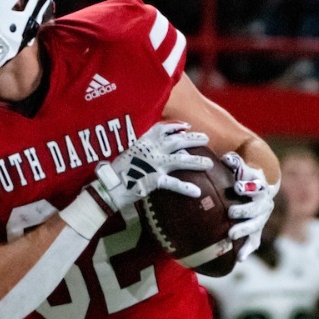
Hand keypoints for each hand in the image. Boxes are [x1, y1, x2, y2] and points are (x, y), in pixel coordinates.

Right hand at [88, 121, 208, 213]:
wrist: (109, 186)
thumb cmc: (117, 172)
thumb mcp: (129, 154)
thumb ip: (143, 149)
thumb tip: (157, 150)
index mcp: (143, 142)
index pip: (162, 129)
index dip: (175, 126)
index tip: (186, 126)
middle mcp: (151, 150)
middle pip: (176, 141)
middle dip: (192, 138)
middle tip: (206, 138)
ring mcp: (153, 165)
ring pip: (180, 160)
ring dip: (196, 161)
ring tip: (210, 164)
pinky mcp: (154, 180)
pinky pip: (173, 184)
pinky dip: (186, 188)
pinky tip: (197, 192)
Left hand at [223, 152, 274, 259]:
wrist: (257, 192)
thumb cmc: (244, 178)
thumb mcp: (242, 169)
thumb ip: (235, 163)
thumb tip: (226, 158)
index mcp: (260, 187)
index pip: (258, 186)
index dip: (249, 187)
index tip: (238, 187)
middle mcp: (264, 204)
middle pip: (257, 209)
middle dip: (244, 210)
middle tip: (231, 212)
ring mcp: (261, 219)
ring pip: (255, 226)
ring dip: (244, 230)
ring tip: (231, 234)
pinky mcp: (256, 232)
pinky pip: (254, 242)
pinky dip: (247, 250)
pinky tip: (240, 258)